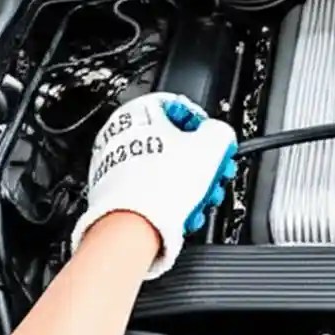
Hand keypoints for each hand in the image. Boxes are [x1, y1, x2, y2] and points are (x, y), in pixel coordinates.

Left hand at [71, 92, 237, 279]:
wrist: (132, 228)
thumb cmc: (161, 186)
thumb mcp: (211, 148)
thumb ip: (220, 132)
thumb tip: (220, 135)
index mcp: (139, 113)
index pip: (179, 106)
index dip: (204, 125)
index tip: (215, 142)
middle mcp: (120, 135)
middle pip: (172, 142)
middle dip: (201, 161)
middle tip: (215, 173)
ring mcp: (114, 165)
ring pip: (164, 169)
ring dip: (190, 184)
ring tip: (203, 197)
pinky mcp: (114, 193)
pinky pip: (151, 190)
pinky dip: (170, 199)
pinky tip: (185, 212)